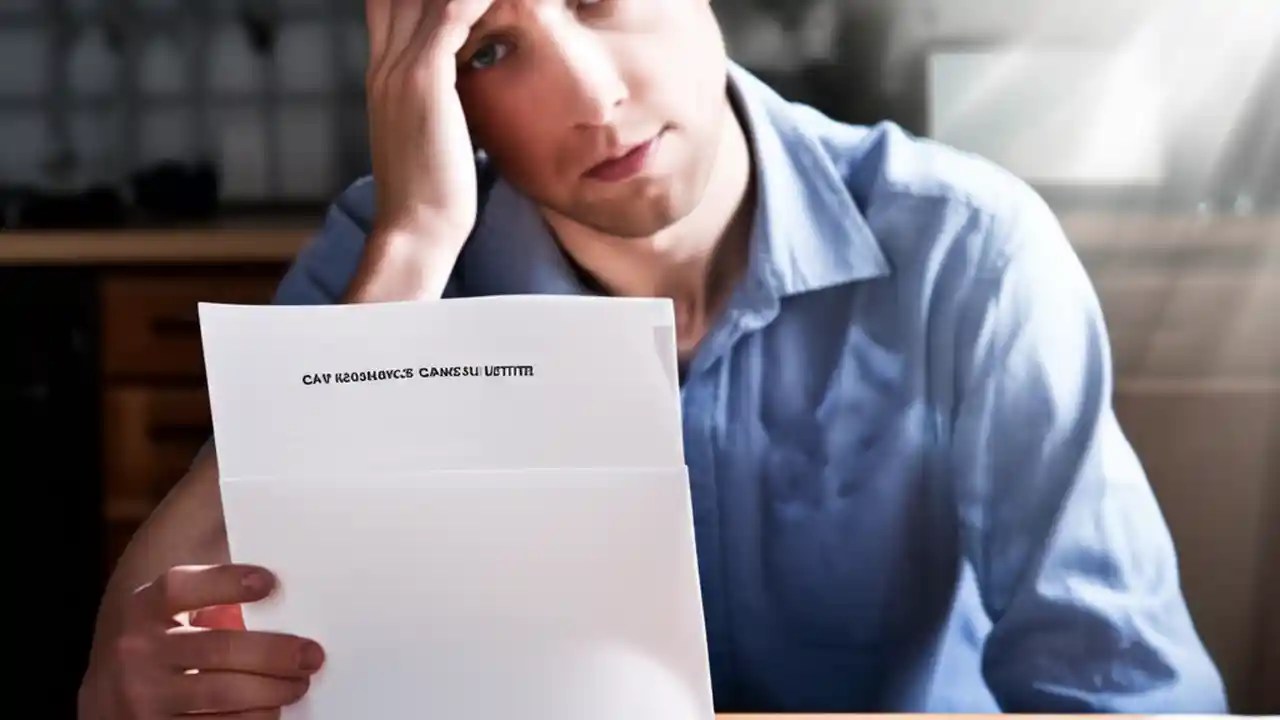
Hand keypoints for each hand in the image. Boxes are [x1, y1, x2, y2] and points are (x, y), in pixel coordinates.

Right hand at [99, 565, 323, 718]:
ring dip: (272, 690)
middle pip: (219, 647)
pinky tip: (271, 710)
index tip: (269, 582)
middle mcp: (137, 651)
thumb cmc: (158, 642)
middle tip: (310, 655)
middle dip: (274, 652)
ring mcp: (142, 696)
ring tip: (298, 684)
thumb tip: (276, 586)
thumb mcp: (166, 610)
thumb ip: (209, 594)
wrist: (106, 696)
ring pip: (222, 693)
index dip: (226, 582)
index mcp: (144, 607)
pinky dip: (251, 719)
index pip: (182, 587)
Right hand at [364, 0, 497, 245]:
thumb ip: (440, 102)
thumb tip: (463, 93)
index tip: (462, 4)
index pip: (389, 5)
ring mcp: (399, 70)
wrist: (416, 228)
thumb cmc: (433, 191)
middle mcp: (384, 65)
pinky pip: (449, 16)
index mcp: (382, 76)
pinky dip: (476, 1)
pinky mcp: (424, 80)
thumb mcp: (431, 134)